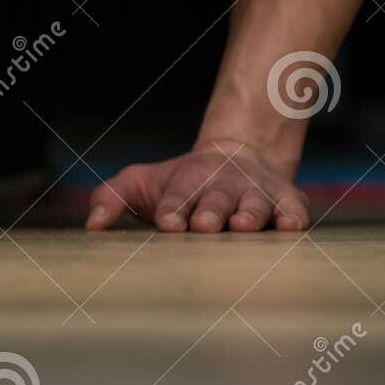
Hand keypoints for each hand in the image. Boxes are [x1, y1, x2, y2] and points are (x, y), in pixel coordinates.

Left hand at [85, 144, 309, 232]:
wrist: (235, 157)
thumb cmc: (181, 183)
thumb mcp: (141, 183)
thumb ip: (111, 198)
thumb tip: (91, 226)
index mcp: (186, 183)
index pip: (176, 197)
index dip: (172, 209)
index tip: (167, 224)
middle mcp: (221, 187)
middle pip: (215, 201)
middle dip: (210, 213)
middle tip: (204, 225)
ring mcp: (255, 193)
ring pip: (254, 206)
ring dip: (249, 216)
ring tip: (242, 227)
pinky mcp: (286, 200)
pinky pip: (292, 208)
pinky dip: (293, 216)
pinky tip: (291, 226)